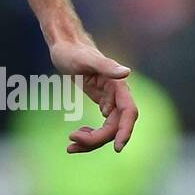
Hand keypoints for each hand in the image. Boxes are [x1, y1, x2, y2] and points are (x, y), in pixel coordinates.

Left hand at [48, 38, 138, 153]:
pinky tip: (75, 136)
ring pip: (108, 130)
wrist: (65, 46)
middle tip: (72, 139)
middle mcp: (118, 96)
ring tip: (70, 146)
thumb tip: (127, 73)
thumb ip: (106, 66)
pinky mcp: (102, 103)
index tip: (116, 148)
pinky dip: (90, 134)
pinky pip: (100, 126)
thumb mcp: (86, 59)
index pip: (128, 113)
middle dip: (97, 138)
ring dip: (91, 141)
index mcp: (119, 86)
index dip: (125, 131)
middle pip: (115, 126)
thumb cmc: (73, 51)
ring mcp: (111, 101)